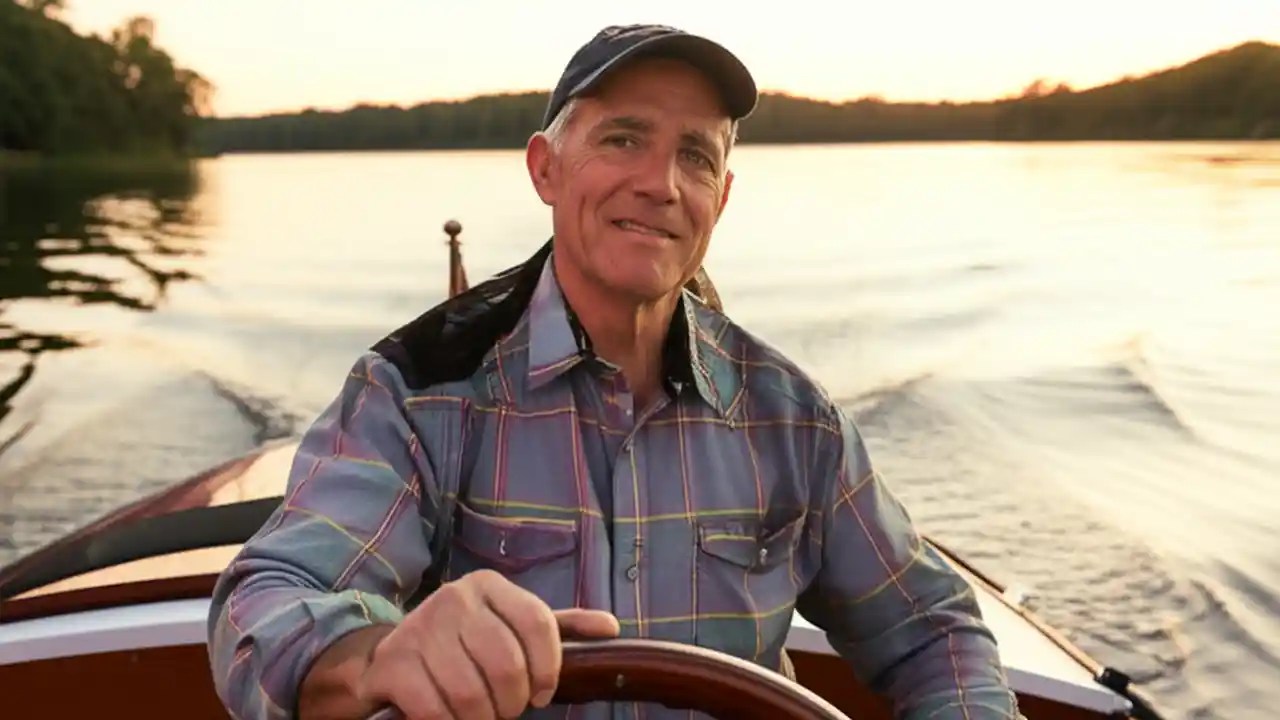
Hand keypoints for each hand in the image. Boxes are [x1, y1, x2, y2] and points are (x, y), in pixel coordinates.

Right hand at [356, 569, 619, 719]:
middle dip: (513, 702)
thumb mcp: (511, 627)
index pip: (537, 624)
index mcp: (489, 586)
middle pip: (507, 664)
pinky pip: (435, 710)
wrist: (393, 654)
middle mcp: (454, 599)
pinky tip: (452, 719)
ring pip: (471, 693)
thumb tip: (612, 628)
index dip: (549, 668)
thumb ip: (560, 628)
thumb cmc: (466, 643)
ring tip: (482, 716)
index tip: (543, 695)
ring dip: (483, 718)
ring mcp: (420, 629)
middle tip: (507, 710)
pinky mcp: (394, 663)